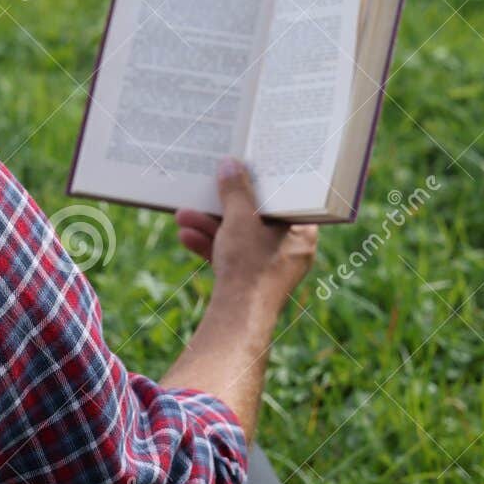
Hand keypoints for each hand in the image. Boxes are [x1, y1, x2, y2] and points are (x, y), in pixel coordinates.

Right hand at [175, 158, 317, 308]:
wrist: (238, 320)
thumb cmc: (250, 266)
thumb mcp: (240, 219)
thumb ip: (235, 189)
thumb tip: (231, 164)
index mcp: (302, 232)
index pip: (285, 198)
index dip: (265, 181)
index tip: (246, 168)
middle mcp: (290, 249)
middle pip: (256, 217)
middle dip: (223, 206)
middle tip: (205, 189)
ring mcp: (269, 268)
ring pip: (239, 237)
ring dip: (209, 225)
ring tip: (181, 215)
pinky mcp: (250, 282)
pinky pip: (232, 256)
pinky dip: (211, 245)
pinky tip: (185, 237)